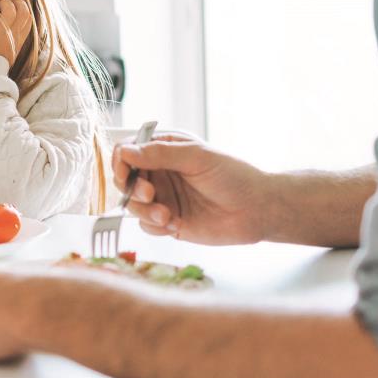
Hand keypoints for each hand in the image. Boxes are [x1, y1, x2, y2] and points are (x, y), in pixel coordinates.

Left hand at [0, 0, 31, 65]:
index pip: (28, 19)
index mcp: (16, 43)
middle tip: (3, 4)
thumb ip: (10, 43)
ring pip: (10, 10)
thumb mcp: (6, 57)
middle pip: (23, 11)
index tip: (13, 5)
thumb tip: (9, 31)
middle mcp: (10, 38)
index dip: (22, 8)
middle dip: (15, 2)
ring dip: (2, 4)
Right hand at [112, 133, 270, 244]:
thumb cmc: (232, 175)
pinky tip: (175, 224)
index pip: (127, 152)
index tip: (125, 171)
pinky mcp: (168, 222)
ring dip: (144, 211)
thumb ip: (160, 153)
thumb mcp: (197, 156)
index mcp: (164, 150)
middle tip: (149, 194)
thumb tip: (125, 151)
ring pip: (132, 205)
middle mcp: (160, 173)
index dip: (120, 161)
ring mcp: (163, 198)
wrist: (257, 210)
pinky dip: (155, 226)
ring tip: (166, 216)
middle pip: (125, 180)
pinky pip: (146, 226)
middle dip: (132, 189)